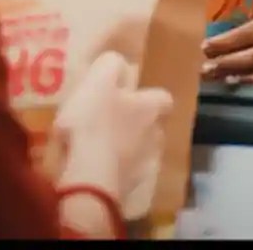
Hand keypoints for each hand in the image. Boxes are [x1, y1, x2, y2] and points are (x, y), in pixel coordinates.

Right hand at [53, 52, 172, 212]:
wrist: (90, 179)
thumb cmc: (95, 123)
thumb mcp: (99, 81)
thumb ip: (111, 65)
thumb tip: (119, 62)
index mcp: (152, 108)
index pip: (162, 97)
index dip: (146, 96)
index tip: (127, 96)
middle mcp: (156, 136)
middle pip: (151, 126)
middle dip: (133, 124)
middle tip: (105, 122)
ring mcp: (146, 166)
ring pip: (139, 151)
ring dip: (123, 149)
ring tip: (95, 149)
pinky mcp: (131, 189)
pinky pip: (124, 175)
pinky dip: (113, 172)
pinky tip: (92, 170)